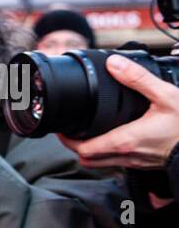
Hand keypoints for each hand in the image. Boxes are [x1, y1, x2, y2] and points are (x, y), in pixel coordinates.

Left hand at [60, 54, 178, 169]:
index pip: (82, 148)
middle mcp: (125, 155)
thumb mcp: (165, 96)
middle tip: (70, 130)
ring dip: (89, 151)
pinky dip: (106, 153)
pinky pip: (116, 162)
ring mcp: (134, 162)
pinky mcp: (143, 164)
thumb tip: (115, 64)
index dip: (66, 140)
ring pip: (100, 163)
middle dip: (74, 146)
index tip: (62, 127)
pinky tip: (111, 138)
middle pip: (86, 159)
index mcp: (124, 140)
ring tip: (86, 134)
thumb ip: (138, 79)